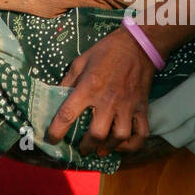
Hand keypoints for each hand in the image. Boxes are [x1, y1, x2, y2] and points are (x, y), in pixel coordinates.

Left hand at [46, 26, 155, 156]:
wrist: (139, 45)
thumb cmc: (107, 51)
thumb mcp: (80, 61)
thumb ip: (68, 81)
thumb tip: (55, 96)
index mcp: (89, 87)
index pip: (68, 114)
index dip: (56, 131)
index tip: (52, 139)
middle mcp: (108, 100)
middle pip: (97, 134)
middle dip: (86, 146)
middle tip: (82, 148)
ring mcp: (127, 105)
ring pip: (119, 137)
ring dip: (108, 148)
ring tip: (100, 150)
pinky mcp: (142, 107)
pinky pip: (141, 133)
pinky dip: (132, 145)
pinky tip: (122, 145)